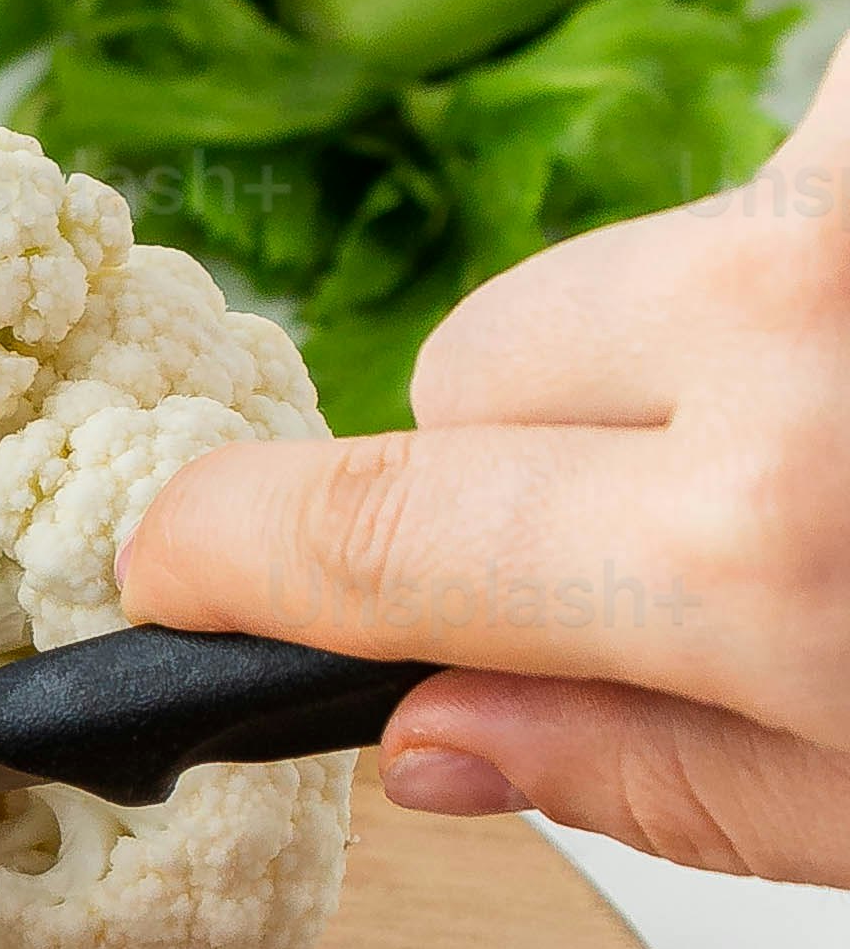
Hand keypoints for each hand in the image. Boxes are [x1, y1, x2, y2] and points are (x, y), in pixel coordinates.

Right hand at [124, 23, 849, 880]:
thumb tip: (426, 737)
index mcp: (752, 542)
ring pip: (613, 267)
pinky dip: (796, 261)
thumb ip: (653, 777)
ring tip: (832, 444)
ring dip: (675, 354)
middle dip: (533, 472)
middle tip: (700, 568)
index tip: (167, 572)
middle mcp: (779, 322)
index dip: (226, 556)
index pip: (371, 530)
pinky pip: (767, 171)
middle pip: (474, 371)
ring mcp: (841, 186)